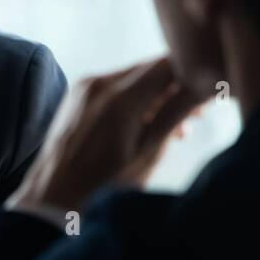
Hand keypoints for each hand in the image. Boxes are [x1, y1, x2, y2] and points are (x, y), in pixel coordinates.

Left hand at [7, 56, 205, 216]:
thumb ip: (174, 115)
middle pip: (151, 68)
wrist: (52, 195)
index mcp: (121, 98)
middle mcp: (101, 83)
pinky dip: (134, 99)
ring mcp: (86, 86)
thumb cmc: (103, 184)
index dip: (192, 76)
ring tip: (175, 128)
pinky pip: (114, 86)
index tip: (207, 97)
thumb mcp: (147, 153)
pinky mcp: (78, 94)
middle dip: (176, 87)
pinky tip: (146, 125)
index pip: (168, 64)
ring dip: (157, 95)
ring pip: (134, 77)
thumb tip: (202, 90)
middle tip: (197, 115)